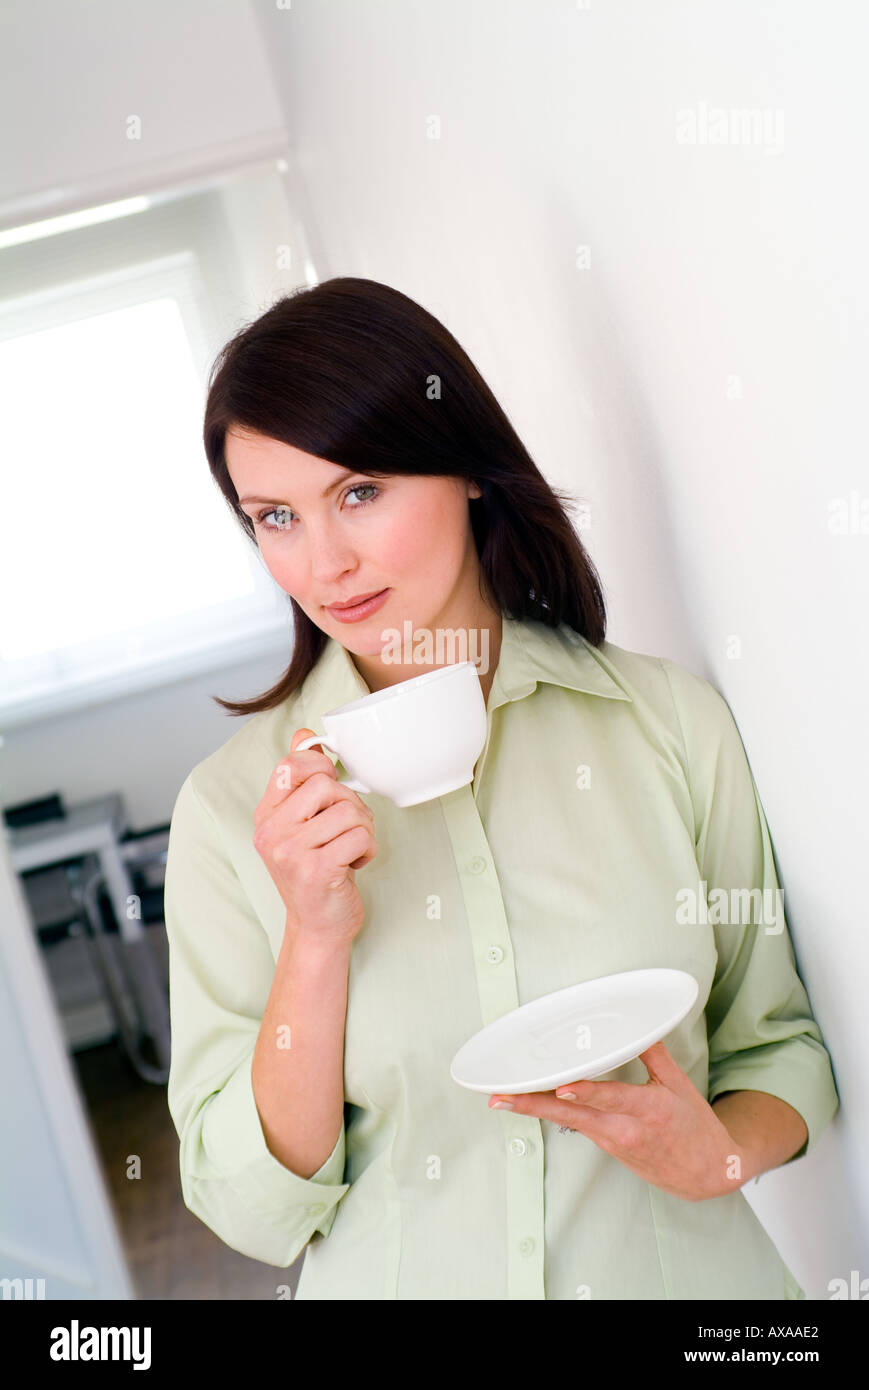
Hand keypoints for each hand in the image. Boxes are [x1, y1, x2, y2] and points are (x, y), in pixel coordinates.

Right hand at [252, 728, 378, 947]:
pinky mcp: (317, 871)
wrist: (317, 927)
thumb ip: (302, 780)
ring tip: (351, 848)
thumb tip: (305, 735)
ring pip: (349, 810)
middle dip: (350, 804)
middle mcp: (271, 832)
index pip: (292, 765)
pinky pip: (360, 837)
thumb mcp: (301, 825)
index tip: (331, 792)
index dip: (322, 769)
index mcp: (265, 816)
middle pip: (327, 785)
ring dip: (363, 829)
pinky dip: (368, 849)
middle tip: (347, 829)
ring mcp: (291, 853)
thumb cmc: (314, 872)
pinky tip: (354, 864)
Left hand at [488, 1041, 749, 1201]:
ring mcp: (613, 1141)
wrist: (706, 1175)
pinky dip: (553, 1114)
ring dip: (535, 1111)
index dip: (585, 1093)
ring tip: (502, 1100)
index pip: (611, 1098)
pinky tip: (531, 1103)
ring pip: (568, 1123)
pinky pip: (576, 1127)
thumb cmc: (695, 1127)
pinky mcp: (608, 1148)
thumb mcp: (680, 1085)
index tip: (561, 1088)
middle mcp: (625, 1128)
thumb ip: (654, 1054)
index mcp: (649, 1110)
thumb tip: (637, 1024)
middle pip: (573, 1116)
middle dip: (534, 1106)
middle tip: (501, 1098)